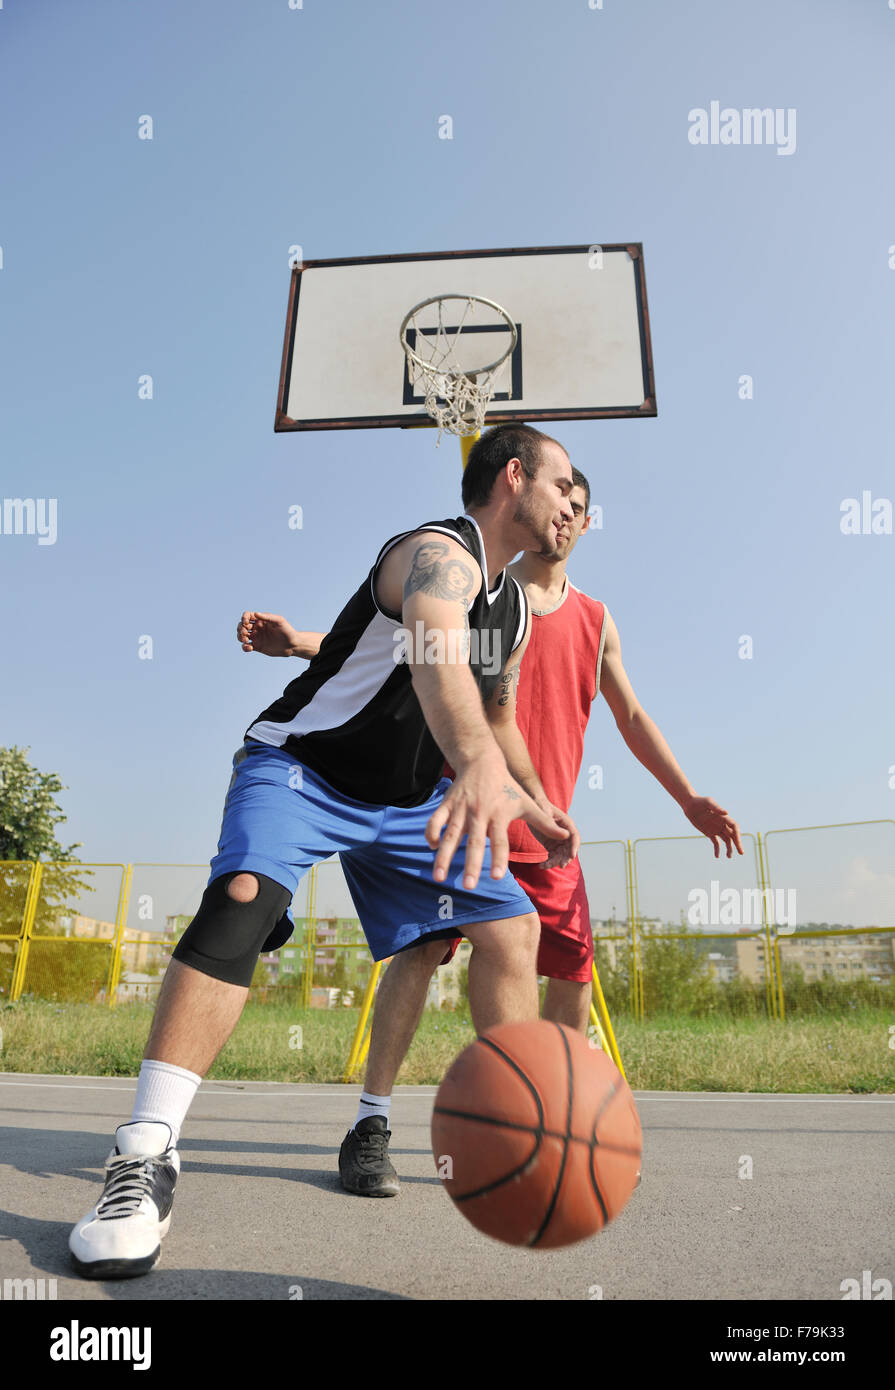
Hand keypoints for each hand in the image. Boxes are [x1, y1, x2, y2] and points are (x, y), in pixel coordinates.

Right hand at [237, 611, 300, 656]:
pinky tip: (250, 648)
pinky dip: (244, 647)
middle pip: (242, 626)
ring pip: (241, 636)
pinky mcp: (257, 647)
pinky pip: (246, 646)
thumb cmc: (287, 631)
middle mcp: (257, 628)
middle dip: (240, 628)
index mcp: (261, 620)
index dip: (244, 618)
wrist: (292, 645)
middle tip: (246, 633)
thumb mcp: (279, 621)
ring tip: (246, 640)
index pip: (247, 616)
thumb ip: (268, 617)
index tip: (246, 623)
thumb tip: (255, 614)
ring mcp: (256, 637)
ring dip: (240, 637)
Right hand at [426, 754, 570, 889]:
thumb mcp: (527, 803)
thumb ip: (544, 822)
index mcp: (499, 815)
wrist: (482, 761)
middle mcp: (480, 813)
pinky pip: (436, 821)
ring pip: (451, 835)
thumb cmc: (507, 787)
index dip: (498, 859)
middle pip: (475, 843)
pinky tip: (432, 847)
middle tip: (469, 887)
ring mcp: (462, 809)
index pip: (500, 841)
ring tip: (439, 877)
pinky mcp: (448, 804)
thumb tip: (565, 836)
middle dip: (471, 865)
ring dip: (444, 856)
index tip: (496, 877)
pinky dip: (432, 833)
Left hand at [527, 802, 579, 868]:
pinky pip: (553, 856)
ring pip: (560, 855)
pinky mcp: (551, 844)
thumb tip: (566, 836)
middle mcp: (565, 833)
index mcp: (567, 824)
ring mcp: (558, 840)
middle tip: (560, 866)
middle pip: (569, 849)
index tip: (572, 856)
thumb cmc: (539, 807)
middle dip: (565, 858)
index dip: (574, 847)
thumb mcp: (545, 814)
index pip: (574, 837)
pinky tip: (541, 866)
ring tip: (544, 866)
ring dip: (555, 862)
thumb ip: (553, 825)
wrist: (531, 806)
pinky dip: (549, 862)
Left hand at [683, 795, 743, 857]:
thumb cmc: (700, 801)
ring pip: (726, 840)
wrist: (690, 805)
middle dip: (737, 844)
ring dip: (729, 848)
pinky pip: (716, 843)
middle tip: (741, 853)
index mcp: (724, 817)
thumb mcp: (708, 802)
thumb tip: (726, 812)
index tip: (738, 842)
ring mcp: (716, 829)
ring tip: (729, 856)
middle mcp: (722, 824)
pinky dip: (717, 849)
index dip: (737, 834)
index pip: (734, 827)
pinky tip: (717, 856)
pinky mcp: (710, 833)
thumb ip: (716, 808)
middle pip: (733, 835)